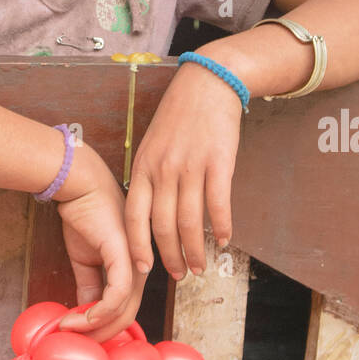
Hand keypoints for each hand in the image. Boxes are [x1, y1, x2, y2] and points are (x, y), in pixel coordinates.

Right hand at [54, 156, 149, 340]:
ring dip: (93, 327)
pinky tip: (76, 317)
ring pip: (123, 311)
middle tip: (72, 340)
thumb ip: (90, 287)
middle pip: (127, 317)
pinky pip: (116, 296)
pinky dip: (96, 313)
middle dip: (100, 335)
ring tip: (67, 327)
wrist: (80, 186)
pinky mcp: (124, 255)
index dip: (103, 328)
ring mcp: (136, 261)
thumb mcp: (86, 259)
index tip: (79, 336)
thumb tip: (85, 315)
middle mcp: (142, 267)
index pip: (126, 310)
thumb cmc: (86, 216)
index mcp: (136, 268)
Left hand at [124, 59, 242, 277]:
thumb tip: (150, 216)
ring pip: (190, 222)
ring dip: (195, 250)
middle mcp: (164, 170)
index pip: (134, 216)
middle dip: (170, 257)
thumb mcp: (152, 145)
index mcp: (143, 167)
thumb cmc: (178, 117)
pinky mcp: (218, 162)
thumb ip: (150, 177)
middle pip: (163, 226)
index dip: (137, 246)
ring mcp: (191, 166)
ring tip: (200, 266)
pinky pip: (218, 204)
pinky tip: (224, 239)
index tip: (142, 269)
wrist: (206, 85)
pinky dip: (222, 226)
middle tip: (179, 275)